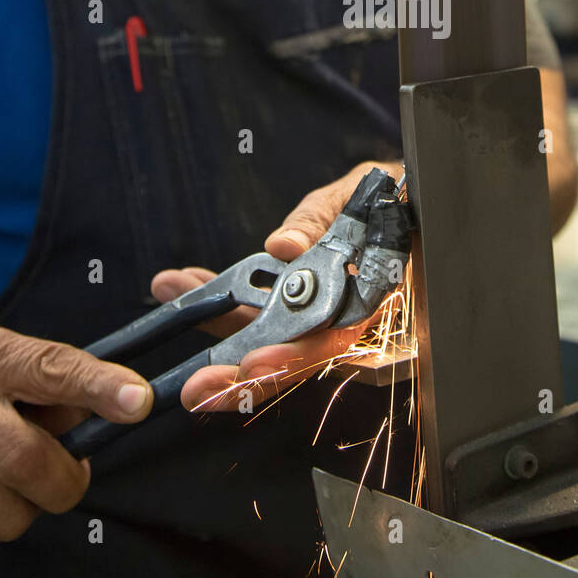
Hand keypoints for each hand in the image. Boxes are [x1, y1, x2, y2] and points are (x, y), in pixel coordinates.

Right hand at [0, 315, 152, 549]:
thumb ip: (48, 376)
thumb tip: (111, 409)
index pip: (52, 370)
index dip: (99, 387)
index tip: (138, 402)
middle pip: (27, 463)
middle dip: (61, 481)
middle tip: (62, 472)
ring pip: (4, 517)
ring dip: (20, 508)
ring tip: (6, 478)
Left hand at [151, 160, 403, 412]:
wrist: (403, 199)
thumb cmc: (393, 198)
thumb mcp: (363, 192)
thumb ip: (324, 218)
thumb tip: (284, 246)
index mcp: (376, 296)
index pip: (333, 342)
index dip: (292, 360)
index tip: (251, 366)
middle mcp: (350, 318)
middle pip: (296, 360)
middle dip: (242, 376)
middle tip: (195, 385)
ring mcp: (324, 316)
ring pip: (271, 338)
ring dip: (218, 325)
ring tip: (173, 292)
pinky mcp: (303, 308)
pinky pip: (263, 315)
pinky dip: (224, 303)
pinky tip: (187, 286)